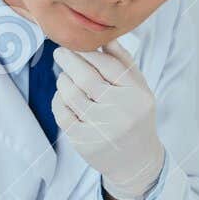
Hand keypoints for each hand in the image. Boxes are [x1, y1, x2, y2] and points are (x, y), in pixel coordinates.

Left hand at [52, 40, 165, 199]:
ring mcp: (102, 129)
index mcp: (137, 96)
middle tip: (60, 52)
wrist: (136, 162)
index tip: (75, 44)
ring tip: (64, 76)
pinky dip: (59, 100)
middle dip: (68, 60)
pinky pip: (62, 113)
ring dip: (62, 80)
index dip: (88, 52)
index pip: (109, 65)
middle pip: (86, 78)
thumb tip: (104, 37)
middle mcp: (122, 113)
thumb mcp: (139, 90)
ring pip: (70, 94)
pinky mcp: (84, 141)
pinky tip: (63, 96)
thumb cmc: (134, 116)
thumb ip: (123, 63)